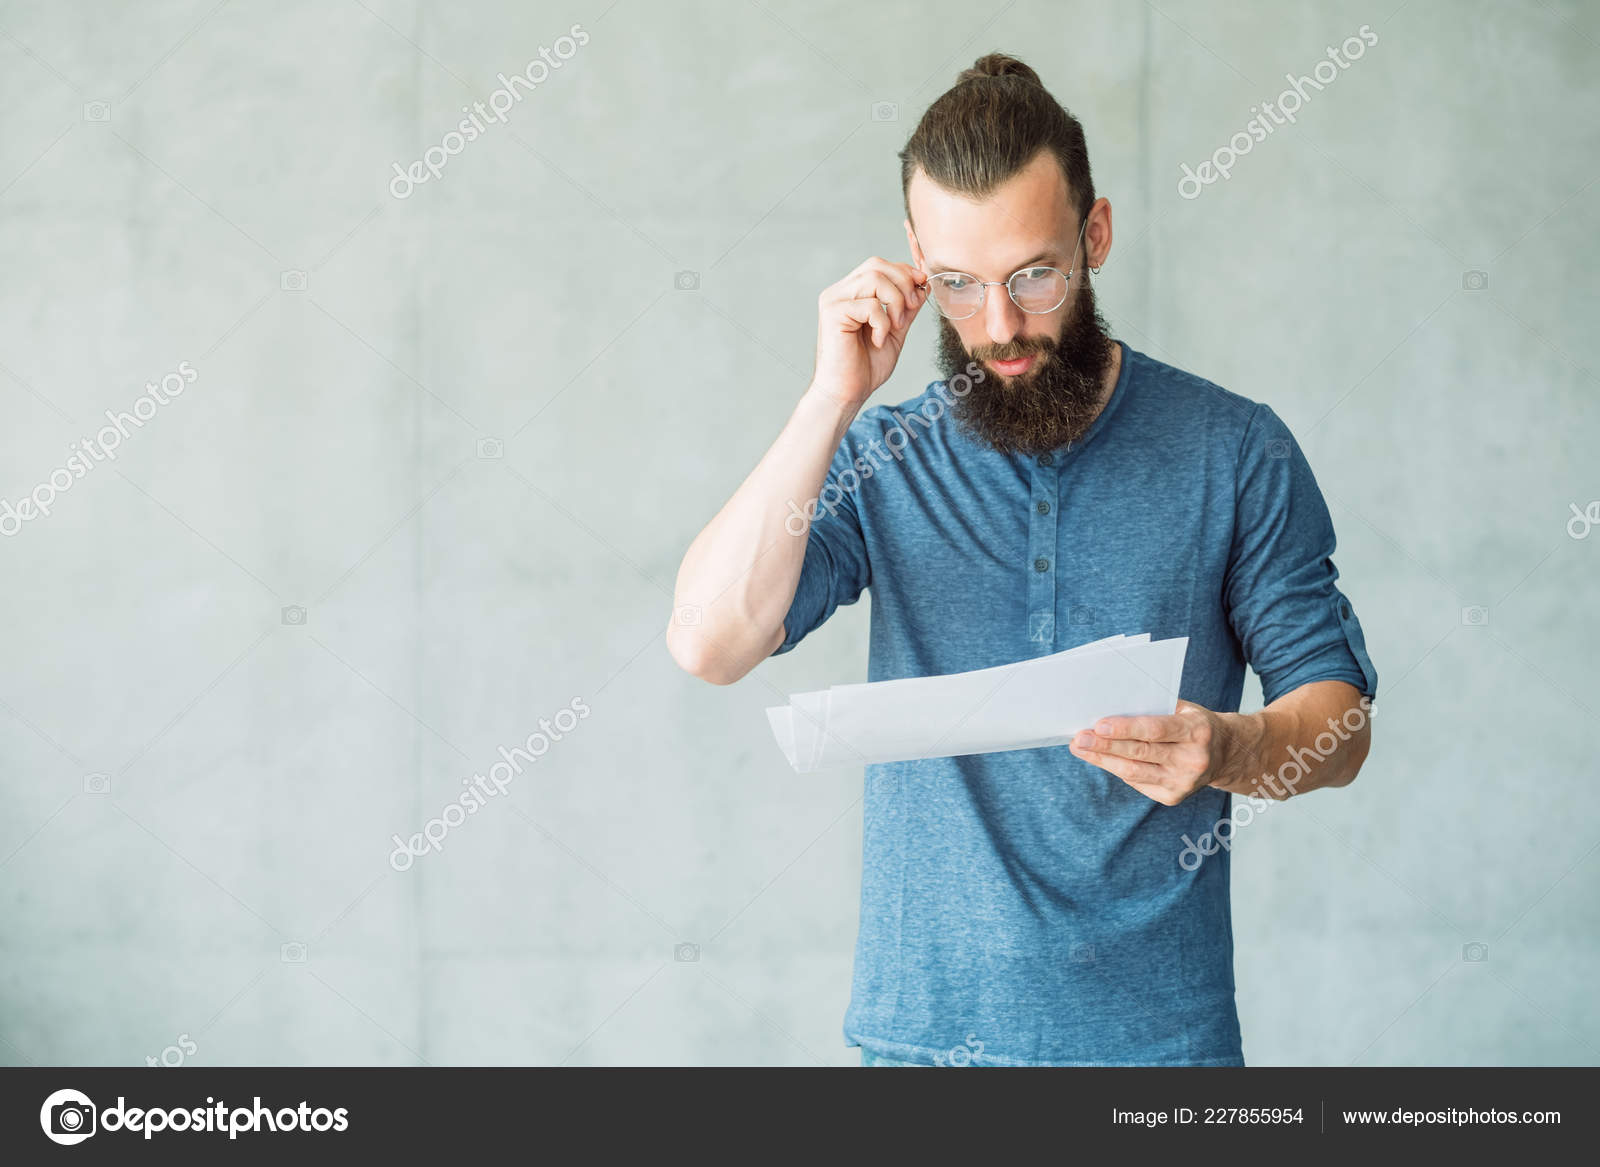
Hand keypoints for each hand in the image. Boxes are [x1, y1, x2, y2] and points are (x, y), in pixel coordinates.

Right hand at [808, 256, 928, 409]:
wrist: (846, 393)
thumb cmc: (865, 367)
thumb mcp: (894, 330)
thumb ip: (906, 307)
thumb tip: (923, 283)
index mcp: (850, 293)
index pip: (878, 266)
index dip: (903, 271)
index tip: (922, 285)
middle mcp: (838, 292)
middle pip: (876, 265)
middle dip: (903, 283)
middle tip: (911, 309)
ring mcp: (833, 301)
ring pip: (874, 279)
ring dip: (895, 302)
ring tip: (895, 327)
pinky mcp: (833, 314)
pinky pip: (870, 305)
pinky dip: (882, 323)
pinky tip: (877, 341)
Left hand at [1068, 700, 1252, 805]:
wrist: (1225, 754)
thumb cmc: (1195, 724)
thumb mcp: (1183, 709)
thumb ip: (1153, 708)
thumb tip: (1110, 707)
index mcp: (1197, 732)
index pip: (1155, 730)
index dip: (1126, 729)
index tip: (1099, 725)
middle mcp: (1192, 760)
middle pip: (1140, 753)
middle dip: (1105, 745)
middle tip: (1079, 738)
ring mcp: (1183, 782)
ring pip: (1133, 772)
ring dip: (1102, 759)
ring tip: (1081, 748)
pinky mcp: (1173, 797)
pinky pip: (1137, 782)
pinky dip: (1116, 768)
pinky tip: (1101, 758)